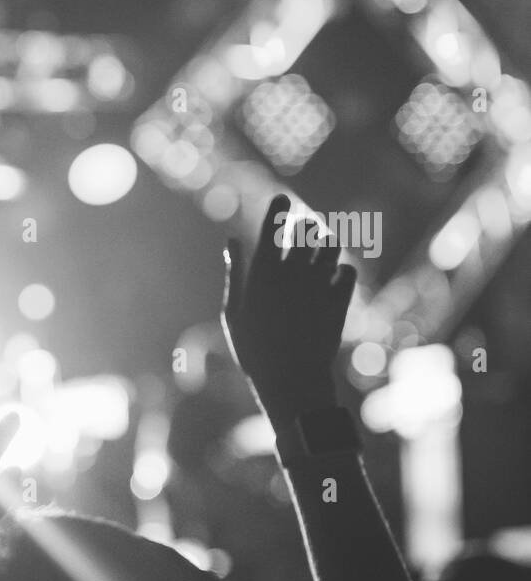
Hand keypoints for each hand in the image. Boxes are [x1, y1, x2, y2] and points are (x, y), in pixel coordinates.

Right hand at [222, 194, 356, 425]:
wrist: (292, 382)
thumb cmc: (254, 351)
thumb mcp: (234, 314)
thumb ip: (235, 274)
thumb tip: (232, 241)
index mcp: (263, 275)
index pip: (272, 229)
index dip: (276, 210)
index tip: (281, 199)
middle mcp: (294, 274)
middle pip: (306, 232)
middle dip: (304, 226)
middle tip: (302, 229)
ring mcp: (320, 286)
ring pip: (331, 247)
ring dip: (326, 243)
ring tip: (320, 249)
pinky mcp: (341, 301)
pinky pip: (347, 273)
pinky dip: (341, 272)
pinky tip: (332, 280)